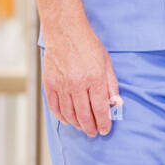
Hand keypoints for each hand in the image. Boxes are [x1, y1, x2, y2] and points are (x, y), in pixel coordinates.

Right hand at [42, 19, 120, 136]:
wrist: (65, 31)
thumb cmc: (88, 46)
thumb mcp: (107, 63)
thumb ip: (111, 85)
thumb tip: (116, 105)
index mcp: (94, 78)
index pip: (100, 109)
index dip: (104, 123)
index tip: (105, 130)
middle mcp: (77, 84)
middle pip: (84, 115)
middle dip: (90, 128)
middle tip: (93, 133)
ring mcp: (61, 84)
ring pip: (69, 114)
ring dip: (77, 124)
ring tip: (83, 127)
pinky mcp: (49, 83)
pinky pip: (54, 107)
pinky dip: (61, 116)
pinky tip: (68, 119)